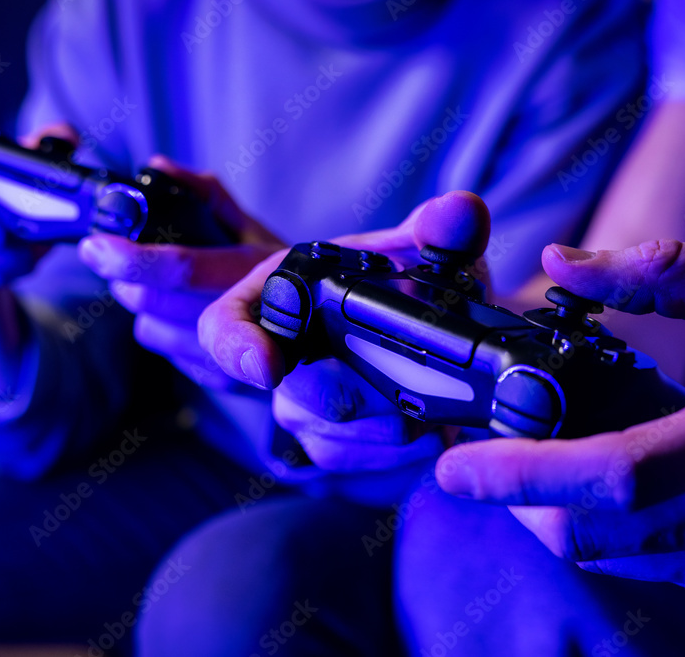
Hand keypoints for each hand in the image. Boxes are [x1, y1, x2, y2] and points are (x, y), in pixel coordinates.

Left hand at [76, 157, 283, 387]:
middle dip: (127, 278)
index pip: (183, 267)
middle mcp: (245, 317)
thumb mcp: (251, 228)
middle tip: (119, 258)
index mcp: (252, 269)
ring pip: (150, 328)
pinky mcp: (223, 382)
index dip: (134, 258)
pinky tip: (180, 316)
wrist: (323, 334)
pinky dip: (161, 329)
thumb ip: (206, 196)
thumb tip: (158, 168)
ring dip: (144, 305)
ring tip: (158, 287)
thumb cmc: (282, 274)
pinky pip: (165, 349)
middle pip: (151, 302)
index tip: (97, 247)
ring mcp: (234, 357)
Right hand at [199, 191, 490, 471]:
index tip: (268, 366)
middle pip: (299, 399)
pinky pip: (356, 472)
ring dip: (391, 434)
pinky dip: (402, 460)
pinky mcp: (332, 450)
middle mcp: (279, 360)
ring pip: (332, 443)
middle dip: (362, 399)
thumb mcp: (424, 251)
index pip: (224, 327)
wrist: (429, 328)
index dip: (235, 348)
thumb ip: (439, 229)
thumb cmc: (407, 283)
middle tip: (414, 392)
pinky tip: (434, 434)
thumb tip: (461, 212)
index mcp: (282, 297)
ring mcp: (301, 411)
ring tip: (436, 411)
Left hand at [436, 240, 684, 616]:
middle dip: (522, 499)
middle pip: (586, 535)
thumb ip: (661, 274)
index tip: (455, 467)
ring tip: (555, 460)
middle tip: (492, 456)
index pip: (605, 480)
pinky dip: (618, 533)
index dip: (517, 477)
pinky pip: (654, 572)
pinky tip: (623, 486)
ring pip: (614, 560)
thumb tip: (560, 265)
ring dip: (565, 514)